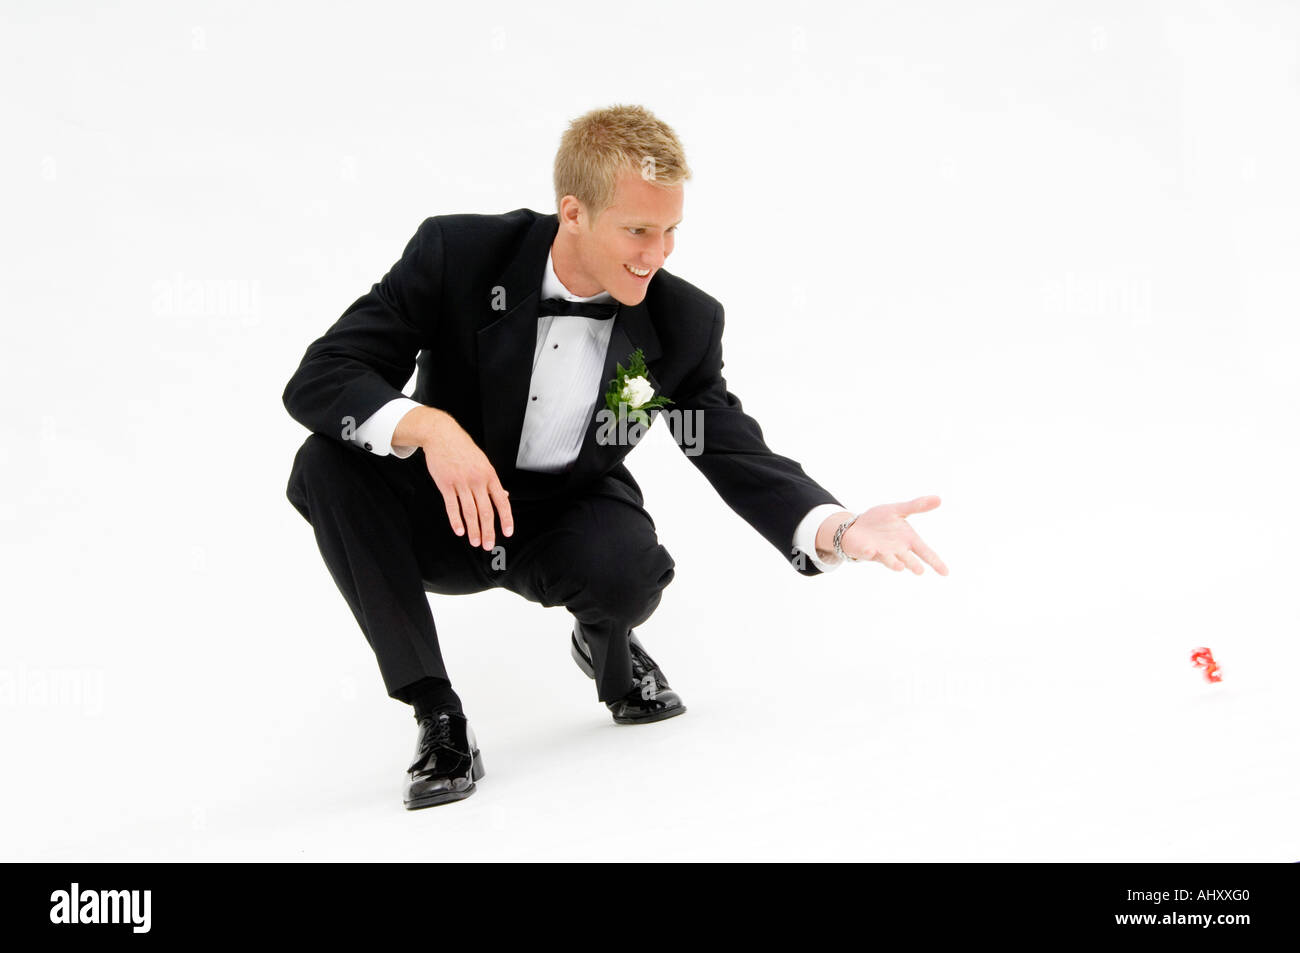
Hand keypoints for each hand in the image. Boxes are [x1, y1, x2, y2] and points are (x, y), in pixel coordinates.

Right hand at [407, 407, 513, 549]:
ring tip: (475, 542)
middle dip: (488, 531)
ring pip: (469, 511)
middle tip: (488, 545)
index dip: (506, 519)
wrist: (442, 435)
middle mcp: (477, 480)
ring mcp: (461, 482)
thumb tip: (505, 497)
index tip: (507, 533)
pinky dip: (456, 520)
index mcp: (490, 476)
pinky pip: (452, 506)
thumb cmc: (464, 449)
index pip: (502, 501)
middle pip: (485, 511)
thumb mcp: (484, 463)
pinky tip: (459, 531)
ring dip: (473, 530)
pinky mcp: (445, 484)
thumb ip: (493, 482)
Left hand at [840, 495, 947, 574]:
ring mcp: (881, 552)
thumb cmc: (880, 521)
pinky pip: (866, 552)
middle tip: (919, 570)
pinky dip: (868, 552)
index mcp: (907, 540)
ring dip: (893, 563)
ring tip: (900, 567)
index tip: (946, 573)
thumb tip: (939, 499)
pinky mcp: (865, 551)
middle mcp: (896, 550)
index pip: (925, 552)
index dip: (936, 562)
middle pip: (908, 559)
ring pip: (888, 560)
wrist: (856, 526)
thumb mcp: (898, 510)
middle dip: (912, 564)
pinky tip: (870, 550)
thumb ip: (916, 506)